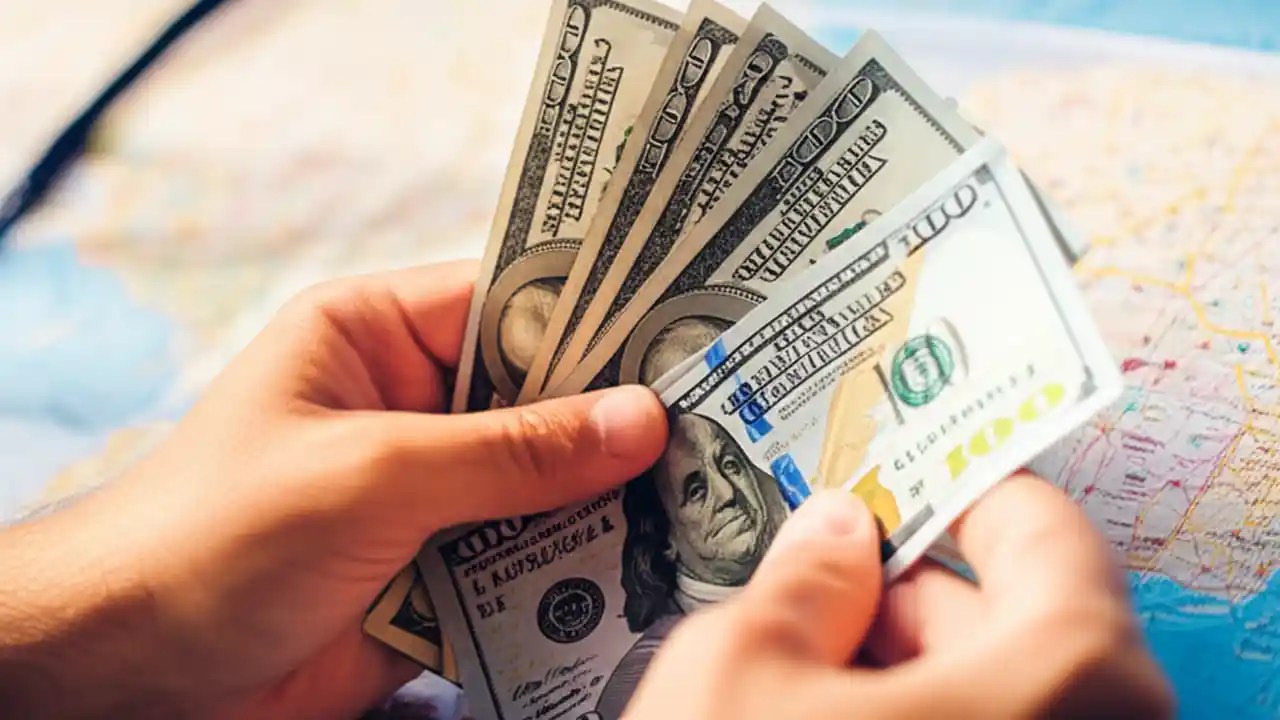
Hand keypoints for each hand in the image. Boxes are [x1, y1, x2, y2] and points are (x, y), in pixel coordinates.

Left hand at [0, 262, 667, 717]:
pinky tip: (648, 574)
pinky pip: (527, 558)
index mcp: (377, 335)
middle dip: (618, 420)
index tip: (695, 327)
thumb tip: (639, 421)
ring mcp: (430, 491)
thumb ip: (512, 452)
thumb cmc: (215, 537)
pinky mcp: (439, 570)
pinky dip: (579, 570)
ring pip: (546, 483)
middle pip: (541, 397)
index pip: (512, 299)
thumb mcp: (373, 474)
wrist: (132, 673)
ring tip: (711, 502)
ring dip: (609, 501)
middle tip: (726, 426)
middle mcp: (412, 404)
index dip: (600, 311)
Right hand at [625, 474, 1172, 719]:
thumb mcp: (739, 670)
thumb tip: (831, 533)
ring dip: (900, 675)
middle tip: (814, 578)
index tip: (895, 475)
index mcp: (1067, 675)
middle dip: (905, 595)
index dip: (952, 484)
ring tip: (797, 666)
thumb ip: (799, 577)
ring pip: (995, 707)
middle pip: (1018, 624)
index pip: (1037, 527)